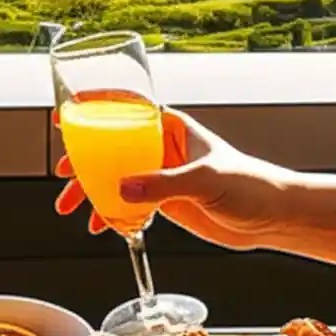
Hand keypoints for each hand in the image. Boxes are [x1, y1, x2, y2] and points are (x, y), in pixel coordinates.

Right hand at [54, 108, 292, 249]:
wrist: (272, 219)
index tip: (67, 116)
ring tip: (72, 208)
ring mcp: (161, 176)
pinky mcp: (164, 202)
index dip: (95, 110)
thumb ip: (163, 185)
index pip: (127, 110)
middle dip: (83, 161)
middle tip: (64, 175)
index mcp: (172, 129)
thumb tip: (123, 189)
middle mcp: (162, 149)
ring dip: (91, 191)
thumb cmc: (252, 184)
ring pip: (114, 177)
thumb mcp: (204, 180)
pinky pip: (127, 203)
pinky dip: (110, 213)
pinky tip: (103, 225)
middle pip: (111, 148)